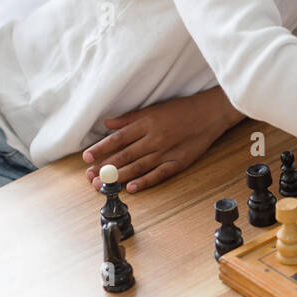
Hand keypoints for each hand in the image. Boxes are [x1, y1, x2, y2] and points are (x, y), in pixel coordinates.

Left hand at [83, 88, 241, 192]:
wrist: (210, 113)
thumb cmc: (181, 109)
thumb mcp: (153, 108)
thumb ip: (130, 118)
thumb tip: (108, 123)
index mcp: (147, 123)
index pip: (118, 138)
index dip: (101, 148)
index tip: (86, 157)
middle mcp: (154, 138)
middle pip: (125, 155)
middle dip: (105, 167)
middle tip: (90, 176)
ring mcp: (167, 151)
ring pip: (138, 167)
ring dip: (119, 177)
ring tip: (103, 185)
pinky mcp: (179, 162)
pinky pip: (159, 174)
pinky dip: (145, 181)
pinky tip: (131, 188)